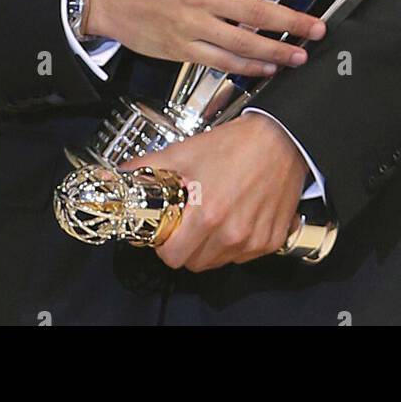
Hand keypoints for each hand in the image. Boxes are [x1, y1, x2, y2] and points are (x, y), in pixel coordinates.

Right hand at [82, 0, 323, 75]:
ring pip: (243, 42)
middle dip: (293, 21)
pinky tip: (265, 66)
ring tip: (299, 54)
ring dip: (276, 50)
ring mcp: (192, 25)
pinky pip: (221, 60)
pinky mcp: (182, 48)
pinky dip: (247, 66)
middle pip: (257, 11)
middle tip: (317, 26)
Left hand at [117, 114, 307, 270]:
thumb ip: (148, 167)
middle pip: (195, 263)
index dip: (165, 245)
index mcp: (207, 215)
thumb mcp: (185, 151)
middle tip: (189, 221)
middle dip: (186, 246)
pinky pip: (244, 255)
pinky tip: (236, 216)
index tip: (167, 231)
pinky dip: (236, 243)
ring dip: (211, 246)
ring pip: (219, 262)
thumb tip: (120, 174)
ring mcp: (253, 240)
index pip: (173, 258)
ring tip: (214, 215)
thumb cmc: (236, 144)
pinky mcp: (271, 240)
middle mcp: (232, 233)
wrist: (281, 138)